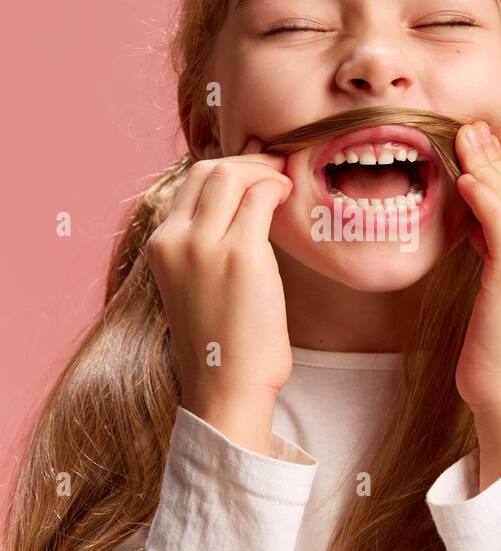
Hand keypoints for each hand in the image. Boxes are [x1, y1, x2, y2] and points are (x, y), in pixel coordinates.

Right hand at [145, 140, 293, 434]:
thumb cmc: (222, 345)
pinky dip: (278, 187)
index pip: (190, 183)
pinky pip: (261, 196)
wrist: (225, 388)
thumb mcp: (195, 286)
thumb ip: (205, 247)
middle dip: (247, 161)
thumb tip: (241, 211)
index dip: (227, 167)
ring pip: (232, 175)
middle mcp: (174, 240)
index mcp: (160, 246)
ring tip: (285, 183)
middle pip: (208, 170)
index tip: (256, 172)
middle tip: (276, 170)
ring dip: (264, 170)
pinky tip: (290, 197)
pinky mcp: (239, 254)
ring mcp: (204, 245)